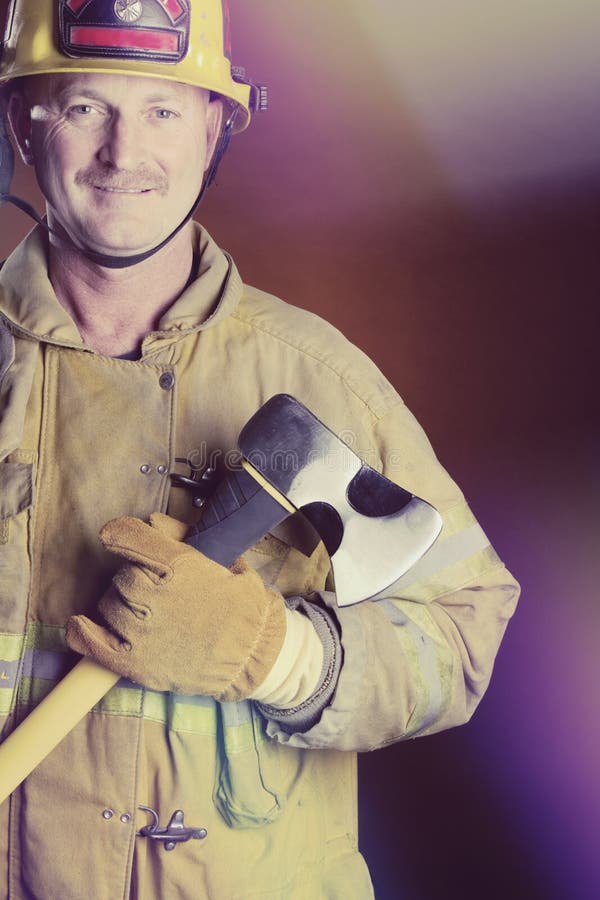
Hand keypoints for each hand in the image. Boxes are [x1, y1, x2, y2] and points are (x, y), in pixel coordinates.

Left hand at [65, 514, 286, 700]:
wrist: (253, 657)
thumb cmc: (243, 608)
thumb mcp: (225, 562)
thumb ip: (184, 538)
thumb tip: (153, 521)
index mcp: (181, 567)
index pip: (132, 538)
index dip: (120, 532)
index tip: (113, 533)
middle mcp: (158, 597)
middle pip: (121, 574)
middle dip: (133, 574)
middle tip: (152, 585)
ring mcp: (144, 632)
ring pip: (108, 604)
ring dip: (118, 602)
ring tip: (141, 609)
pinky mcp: (136, 664)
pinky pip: (94, 644)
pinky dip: (83, 632)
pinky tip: (82, 623)